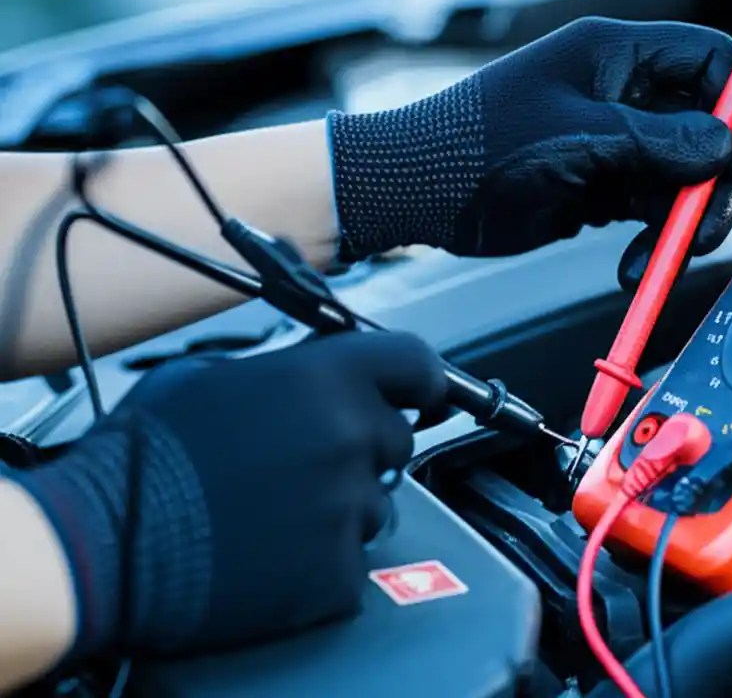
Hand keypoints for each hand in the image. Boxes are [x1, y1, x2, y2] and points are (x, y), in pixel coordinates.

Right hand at [12, 332, 446, 657]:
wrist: (105, 543)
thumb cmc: (145, 457)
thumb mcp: (213, 377)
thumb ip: (289, 373)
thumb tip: (321, 377)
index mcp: (326, 379)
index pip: (418, 363)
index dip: (419, 381)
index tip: (419, 395)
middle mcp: (352, 437)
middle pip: (395, 441)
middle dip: (360, 450)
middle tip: (301, 465)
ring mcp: (350, 510)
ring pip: (376, 505)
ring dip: (339, 508)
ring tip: (270, 513)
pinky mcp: (338, 574)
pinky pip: (351, 561)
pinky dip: (320, 561)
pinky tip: (269, 552)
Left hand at [328, 17, 731, 287]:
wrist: (420, 193)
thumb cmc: (477, 143)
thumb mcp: (576, 137)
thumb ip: (655, 141)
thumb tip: (721, 145)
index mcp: (617, 55)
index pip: (711, 60)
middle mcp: (623, 94)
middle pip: (708, 130)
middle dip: (713, 181)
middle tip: (705, 224)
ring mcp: (615, 143)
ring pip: (683, 180)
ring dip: (680, 224)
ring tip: (656, 259)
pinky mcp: (602, 187)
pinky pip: (651, 213)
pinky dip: (652, 241)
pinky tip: (633, 265)